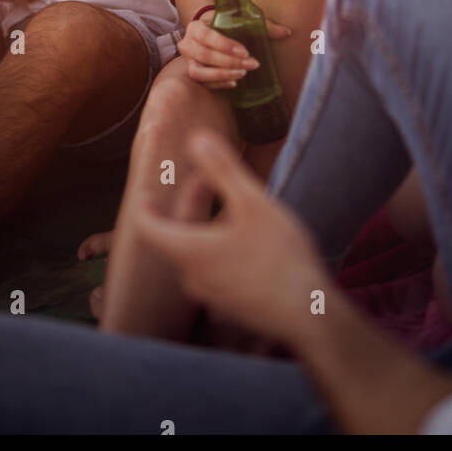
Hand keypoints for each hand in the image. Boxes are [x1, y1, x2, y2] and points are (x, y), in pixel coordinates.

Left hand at [137, 129, 326, 345]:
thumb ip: (221, 169)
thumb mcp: (251, 203)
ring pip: (198, 255)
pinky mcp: (231, 306)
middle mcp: (191, 278)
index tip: (148, 189)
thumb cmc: (279, 255)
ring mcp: (211, 296)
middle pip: (176, 238)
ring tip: (237, 208)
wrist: (307, 312)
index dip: (144, 204)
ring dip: (209, 228)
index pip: (146, 227)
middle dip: (190, 206)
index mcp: (188, 252)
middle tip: (207, 181)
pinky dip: (223, 250)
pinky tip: (253, 241)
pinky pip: (216, 271)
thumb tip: (196, 138)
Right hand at [179, 13, 291, 89]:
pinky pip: (202, 83)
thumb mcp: (242, 21)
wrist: (209, 32)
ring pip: (199, 72)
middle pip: (204, 56)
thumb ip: (263, 25)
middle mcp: (188, 43)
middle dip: (229, 62)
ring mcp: (188, 61)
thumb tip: (287, 32)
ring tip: (243, 75)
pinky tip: (234, 82)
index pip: (206, 35)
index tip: (245, 51)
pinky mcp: (192, 74)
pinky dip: (218, 83)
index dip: (225, 45)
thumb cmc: (227, 25)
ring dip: (222, 74)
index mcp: (197, 26)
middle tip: (252, 64)